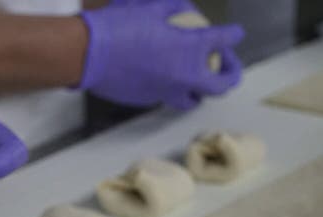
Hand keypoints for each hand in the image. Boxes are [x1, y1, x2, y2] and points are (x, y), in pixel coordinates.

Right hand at [79, 0, 244, 109]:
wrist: (87, 54)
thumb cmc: (118, 26)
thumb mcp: (151, 8)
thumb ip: (175, 8)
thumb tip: (186, 10)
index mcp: (190, 48)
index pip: (224, 41)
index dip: (233, 35)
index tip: (235, 33)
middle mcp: (184, 76)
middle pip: (221, 86)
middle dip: (230, 75)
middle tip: (227, 65)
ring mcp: (166, 92)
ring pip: (193, 100)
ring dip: (201, 90)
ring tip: (198, 80)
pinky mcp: (147, 100)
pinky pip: (167, 97)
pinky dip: (172, 88)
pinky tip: (163, 76)